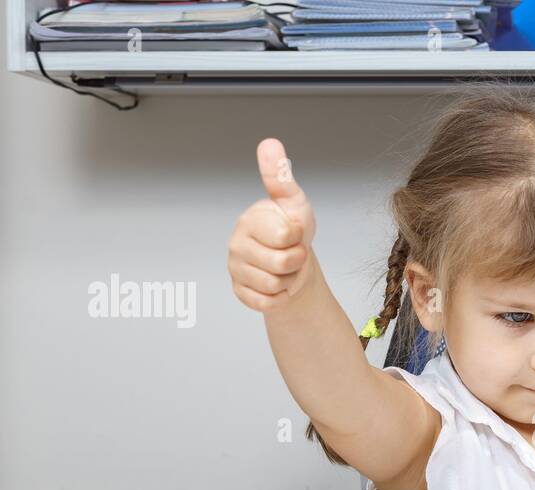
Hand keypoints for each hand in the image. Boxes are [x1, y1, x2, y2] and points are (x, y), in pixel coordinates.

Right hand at [227, 138, 317, 312]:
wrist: (295, 266)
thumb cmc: (293, 230)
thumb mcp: (294, 202)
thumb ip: (281, 176)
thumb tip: (269, 143)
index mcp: (250, 220)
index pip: (285, 236)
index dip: (298, 238)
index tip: (294, 234)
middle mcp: (236, 243)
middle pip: (281, 263)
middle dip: (296, 262)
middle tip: (292, 253)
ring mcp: (235, 269)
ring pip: (274, 285)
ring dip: (288, 280)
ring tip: (284, 269)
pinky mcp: (239, 292)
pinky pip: (266, 303)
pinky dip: (279, 298)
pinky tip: (276, 285)